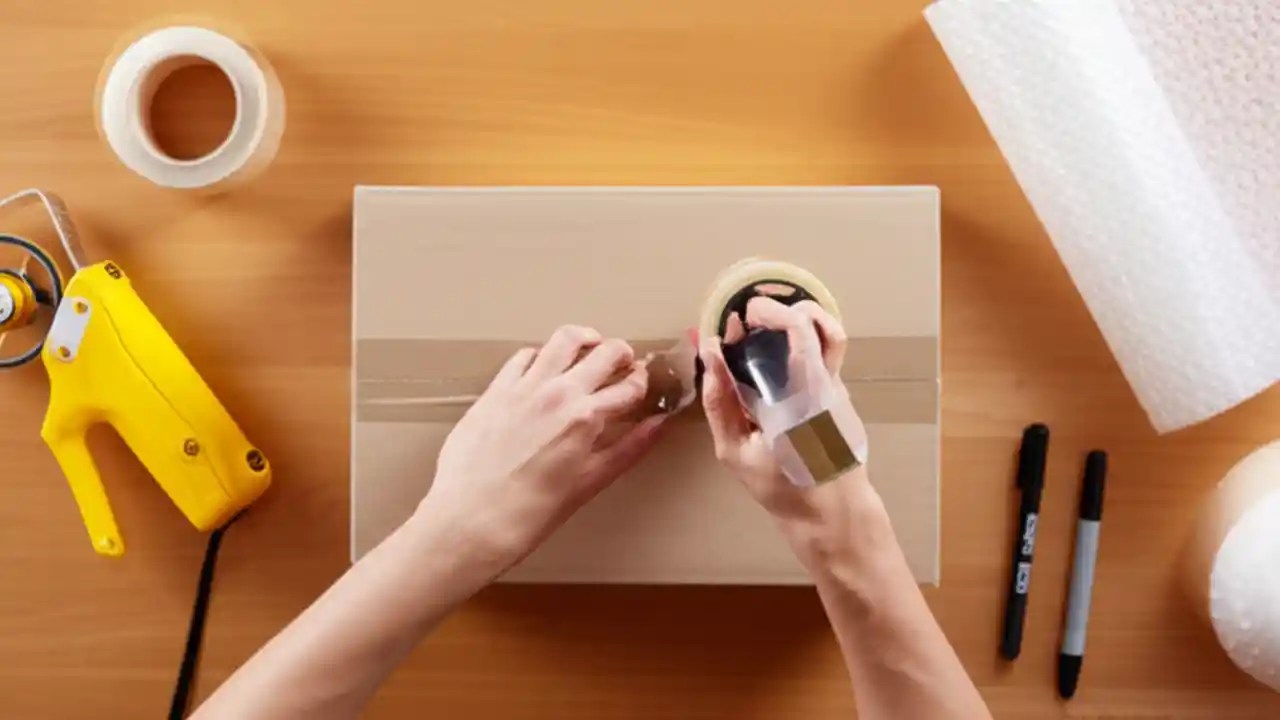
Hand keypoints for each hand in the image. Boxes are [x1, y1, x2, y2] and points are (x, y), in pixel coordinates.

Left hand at [417, 325, 668, 576]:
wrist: (471, 520)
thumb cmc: (530, 512)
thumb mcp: (590, 482)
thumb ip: (629, 448)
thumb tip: (658, 425)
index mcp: (586, 418)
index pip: (630, 385)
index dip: (643, 382)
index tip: (643, 384)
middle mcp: (558, 393)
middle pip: (605, 352)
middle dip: (622, 354)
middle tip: (624, 362)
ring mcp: (525, 387)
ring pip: (564, 339)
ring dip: (585, 339)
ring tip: (590, 348)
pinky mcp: (496, 389)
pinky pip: (524, 356)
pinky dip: (542, 355)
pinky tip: (545, 367)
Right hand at [700, 297, 883, 565]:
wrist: (832, 512)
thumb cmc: (782, 487)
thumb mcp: (735, 452)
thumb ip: (719, 401)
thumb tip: (710, 353)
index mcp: (804, 395)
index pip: (797, 330)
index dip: (766, 314)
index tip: (735, 320)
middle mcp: (827, 384)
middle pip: (817, 323)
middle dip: (778, 310)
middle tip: (749, 318)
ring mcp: (838, 387)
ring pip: (828, 334)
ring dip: (796, 320)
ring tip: (765, 327)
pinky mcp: (840, 394)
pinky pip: (824, 353)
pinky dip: (800, 341)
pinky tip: (774, 355)